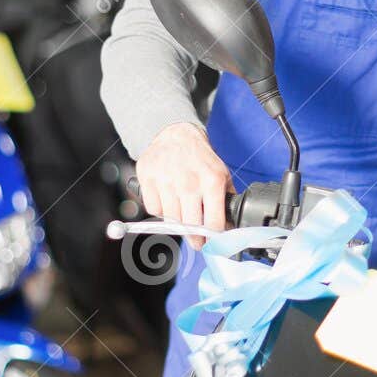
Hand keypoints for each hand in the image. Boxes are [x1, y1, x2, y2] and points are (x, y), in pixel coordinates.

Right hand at [135, 122, 232, 247]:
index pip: (213, 223)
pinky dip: (160, 211)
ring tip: (183, 216)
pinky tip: (168, 201)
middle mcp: (189, 181)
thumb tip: (229, 226)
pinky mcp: (148, 178)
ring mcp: (167, 180)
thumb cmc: (200, 158)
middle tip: (197, 240)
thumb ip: (226, 200)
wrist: (177, 134)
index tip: (211, 241)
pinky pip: (154, 210)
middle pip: (191, 226)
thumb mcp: (221, 175)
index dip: (213, 237)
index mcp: (212, 181)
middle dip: (195, 238)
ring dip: (178, 223)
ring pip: (171, 220)